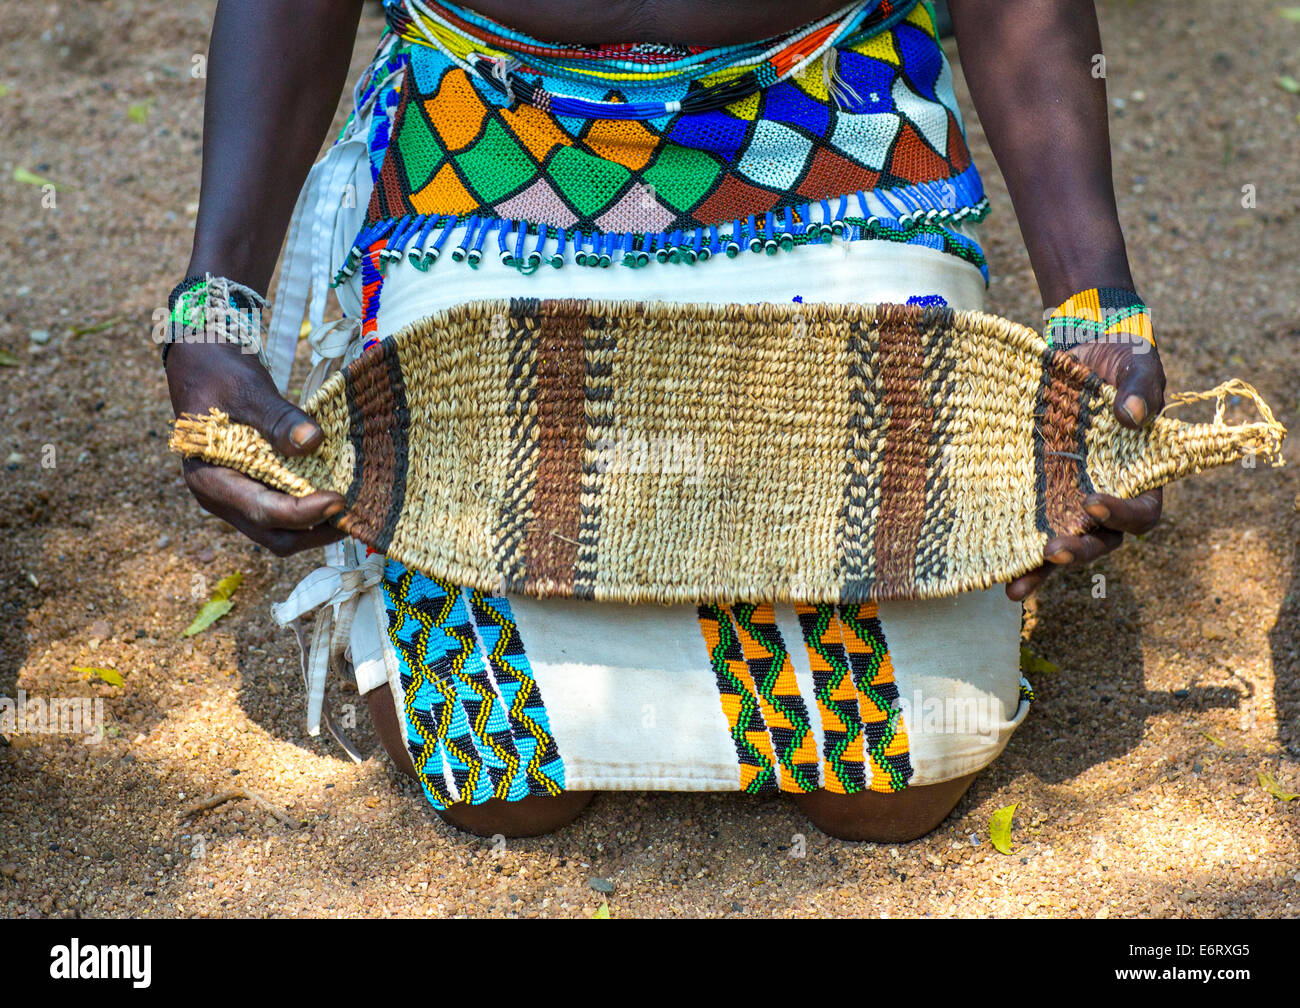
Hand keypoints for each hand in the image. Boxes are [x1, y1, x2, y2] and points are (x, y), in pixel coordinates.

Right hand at [166, 339, 346, 556]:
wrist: (203, 363)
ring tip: (352, 505)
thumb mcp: (248, 391)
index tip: (339, 499)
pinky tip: (337, 490)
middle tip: (353, 512)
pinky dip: (311, 508)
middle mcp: (222, 497)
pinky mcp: (254, 487)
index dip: (303, 513)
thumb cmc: (219, 374)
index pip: (261, 511)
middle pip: (274, 535)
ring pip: (281, 530)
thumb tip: (313, 442)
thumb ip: (278, 419)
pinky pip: (284, 511)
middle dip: (315, 531)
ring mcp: (238, 496)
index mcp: (209, 479)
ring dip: (317, 524)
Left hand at [1005, 336, 1166, 600]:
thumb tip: (1133, 416)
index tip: (1094, 500)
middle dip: (1077, 551)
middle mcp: (1104, 497)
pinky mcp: (1035, 493)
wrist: (1078, 352)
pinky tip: (992, 570)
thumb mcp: (1138, 365)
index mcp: (1140, 476)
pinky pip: (1026, 530)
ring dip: (1040, 570)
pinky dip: (1011, 553)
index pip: (1141, 513)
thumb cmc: (1119, 362)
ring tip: (1015, 587)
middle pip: (1099, 542)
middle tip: (1053, 551)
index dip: (1122, 515)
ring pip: (1060, 546)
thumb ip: (1141, 389)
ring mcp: (1067, 499)